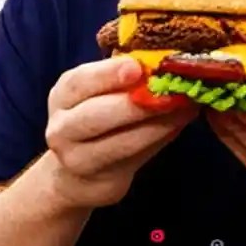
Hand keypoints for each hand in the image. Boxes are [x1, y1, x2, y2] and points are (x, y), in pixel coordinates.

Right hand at [46, 57, 197, 208]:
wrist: (80, 174)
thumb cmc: (100, 123)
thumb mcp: (103, 96)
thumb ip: (130, 82)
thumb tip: (171, 64)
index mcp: (64, 95)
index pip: (79, 82)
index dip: (107, 74)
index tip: (137, 67)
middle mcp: (62, 127)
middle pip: (93, 115)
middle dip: (132, 103)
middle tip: (168, 91)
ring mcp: (77, 158)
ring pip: (117, 142)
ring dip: (155, 123)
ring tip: (183, 107)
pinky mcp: (98, 181)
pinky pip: (132, 157)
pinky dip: (158, 138)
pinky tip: (177, 125)